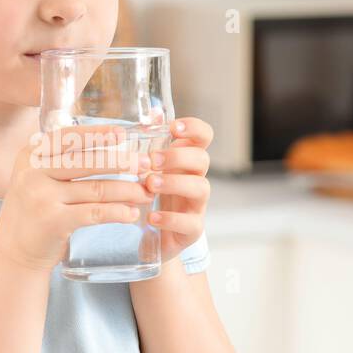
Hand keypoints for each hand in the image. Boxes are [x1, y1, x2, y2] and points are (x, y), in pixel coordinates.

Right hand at [0, 125, 153, 272]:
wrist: (14, 249)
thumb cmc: (34, 209)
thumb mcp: (37, 176)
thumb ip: (61, 159)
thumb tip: (109, 144)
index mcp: (30, 154)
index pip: (68, 138)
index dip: (97, 134)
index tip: (123, 134)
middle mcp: (33, 172)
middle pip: (87, 162)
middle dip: (122, 162)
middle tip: (146, 164)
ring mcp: (42, 197)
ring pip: (96, 189)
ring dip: (127, 190)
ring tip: (145, 192)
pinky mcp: (53, 221)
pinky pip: (95, 212)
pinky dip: (118, 212)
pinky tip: (131, 213)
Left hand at [141, 117, 211, 263]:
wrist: (151, 240)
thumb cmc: (151, 198)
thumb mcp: (148, 169)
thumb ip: (152, 142)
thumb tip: (154, 112)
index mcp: (186, 161)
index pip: (204, 137)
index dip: (194, 128)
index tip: (174, 128)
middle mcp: (195, 180)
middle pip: (202, 159)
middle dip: (178, 156)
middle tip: (152, 160)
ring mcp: (196, 205)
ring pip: (201, 188)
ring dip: (175, 183)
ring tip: (150, 184)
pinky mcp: (192, 230)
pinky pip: (190, 223)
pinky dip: (170, 218)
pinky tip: (151, 217)